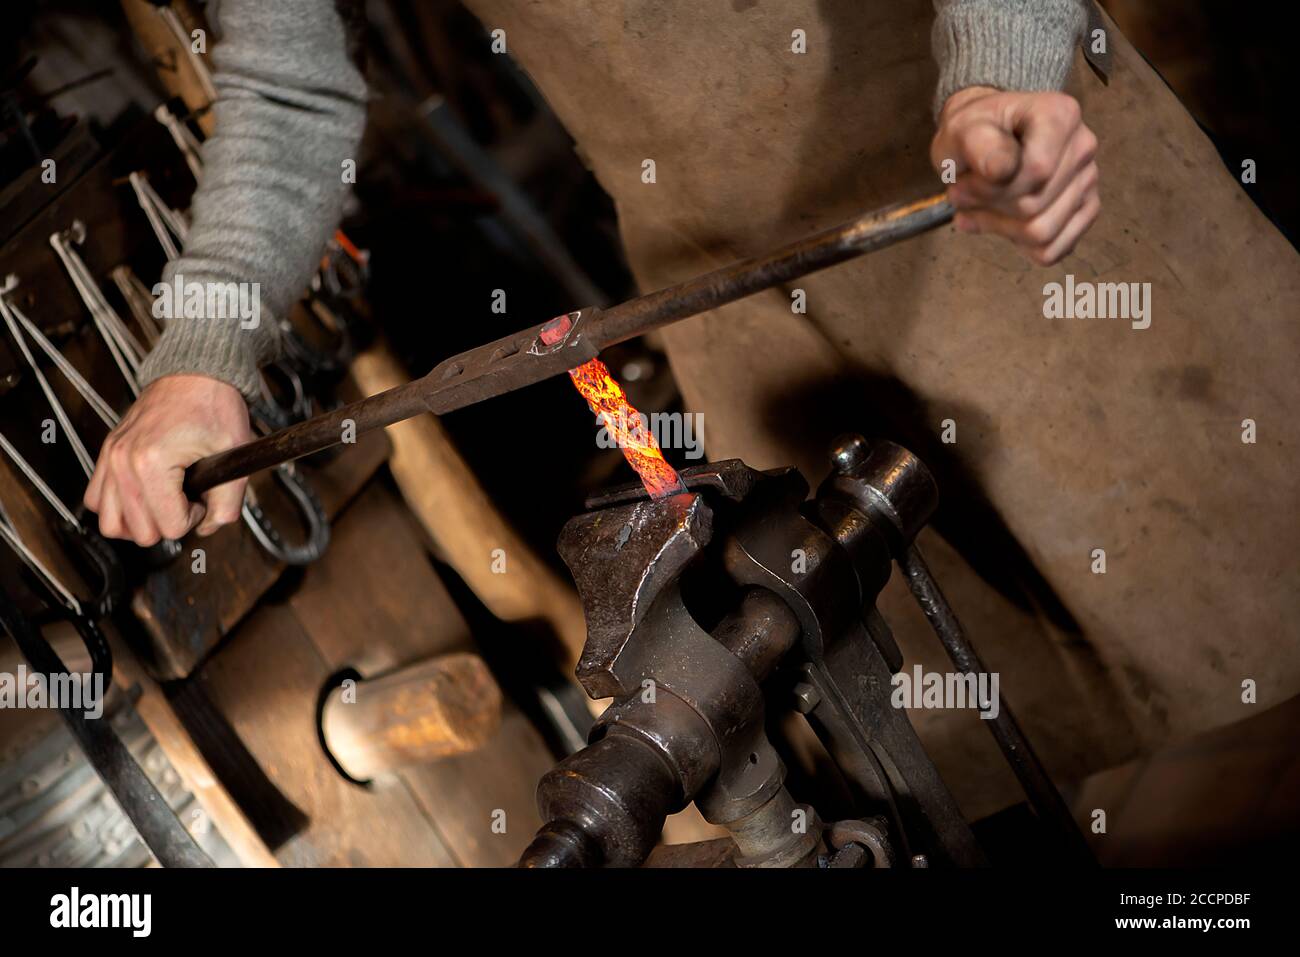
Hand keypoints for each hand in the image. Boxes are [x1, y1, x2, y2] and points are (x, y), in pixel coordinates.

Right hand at [83, 374, 251, 545]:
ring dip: (141, 523)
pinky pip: (96, 500)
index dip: (194, 518)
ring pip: (111, 524)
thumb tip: (210, 527)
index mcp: (151, 462)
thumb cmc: (214, 406)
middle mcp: (122, 461)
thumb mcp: (234, 453)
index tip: (203, 496)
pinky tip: (146, 496)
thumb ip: (229, 501)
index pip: (169, 527)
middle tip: (189, 498)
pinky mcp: (106, 453)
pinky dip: (119, 507)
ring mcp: (110, 457)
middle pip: (140, 532)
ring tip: (166, 502)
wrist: (196, 372)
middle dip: (170, 522)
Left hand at [930, 86, 1099, 265]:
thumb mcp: (961, 130)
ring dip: (999, 228)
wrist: (984, 138)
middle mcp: (1083, 147)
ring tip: (978, 208)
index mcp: (1060, 116)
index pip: (1036, 170)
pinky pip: (1053, 250)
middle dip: (989, 208)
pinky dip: (1019, 244)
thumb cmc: (973, 133)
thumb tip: (1002, 170)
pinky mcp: (1084, 211)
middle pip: (1035, 205)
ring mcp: (1088, 181)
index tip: (963, 180)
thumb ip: (979, 145)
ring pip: (1042, 233)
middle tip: (964, 195)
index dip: (990, 187)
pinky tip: (1001, 223)